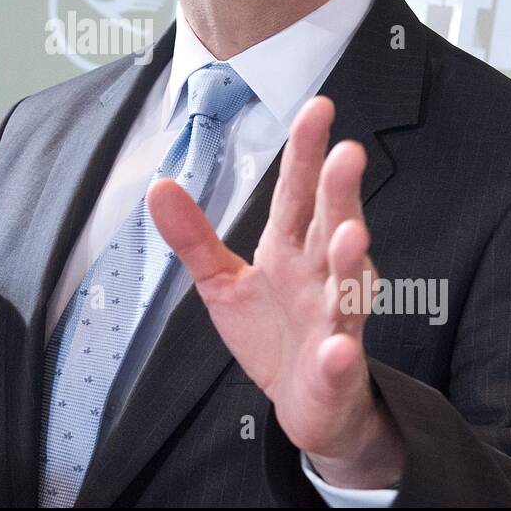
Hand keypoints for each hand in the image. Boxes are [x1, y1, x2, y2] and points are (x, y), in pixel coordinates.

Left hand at [146, 96, 404, 488]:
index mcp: (293, 247)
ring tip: (353, 235)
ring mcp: (335, 320)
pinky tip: (338, 347)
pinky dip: (341, 352)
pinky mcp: (336, 368)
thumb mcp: (222, 281)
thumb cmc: (271, 332)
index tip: (317, 107)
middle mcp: (322, 274)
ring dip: (353, 263)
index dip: (306, 152)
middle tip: (348, 152)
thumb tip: (158, 185)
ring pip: (349, 287)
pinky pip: (341, 359)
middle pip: (334, 225)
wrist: (307, 403)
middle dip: (341, 191)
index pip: (299, 192)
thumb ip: (193, 236)